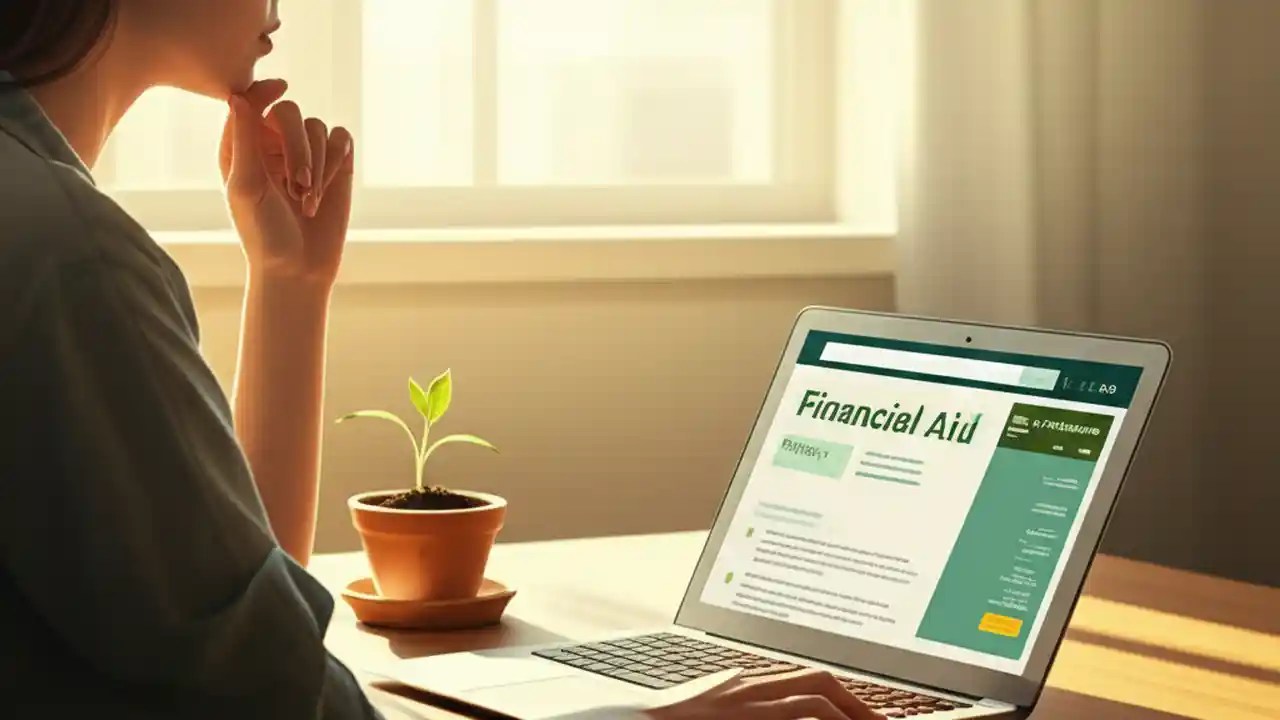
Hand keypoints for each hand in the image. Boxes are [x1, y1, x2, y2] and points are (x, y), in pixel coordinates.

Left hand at [220, 79, 354, 285]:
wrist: (298, 267)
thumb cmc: (263, 233)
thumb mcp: (247, 186)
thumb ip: (243, 139)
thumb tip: (239, 96)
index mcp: (242, 146)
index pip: (252, 101)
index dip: (264, 90)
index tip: (280, 88)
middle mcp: (273, 144)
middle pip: (290, 112)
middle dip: (299, 146)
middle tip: (299, 183)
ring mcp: (306, 153)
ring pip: (318, 127)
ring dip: (317, 164)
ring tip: (307, 200)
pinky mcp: (336, 164)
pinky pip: (341, 139)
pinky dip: (336, 163)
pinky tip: (325, 191)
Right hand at [647, 669, 884, 719]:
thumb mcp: (713, 706)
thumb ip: (742, 707)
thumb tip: (781, 713)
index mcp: (744, 684)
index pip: (805, 680)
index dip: (842, 697)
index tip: (866, 716)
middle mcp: (748, 686)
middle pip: (818, 679)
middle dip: (856, 702)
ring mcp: (745, 701)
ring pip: (813, 693)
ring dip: (849, 713)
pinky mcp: (743, 715)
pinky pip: (794, 713)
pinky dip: (823, 719)